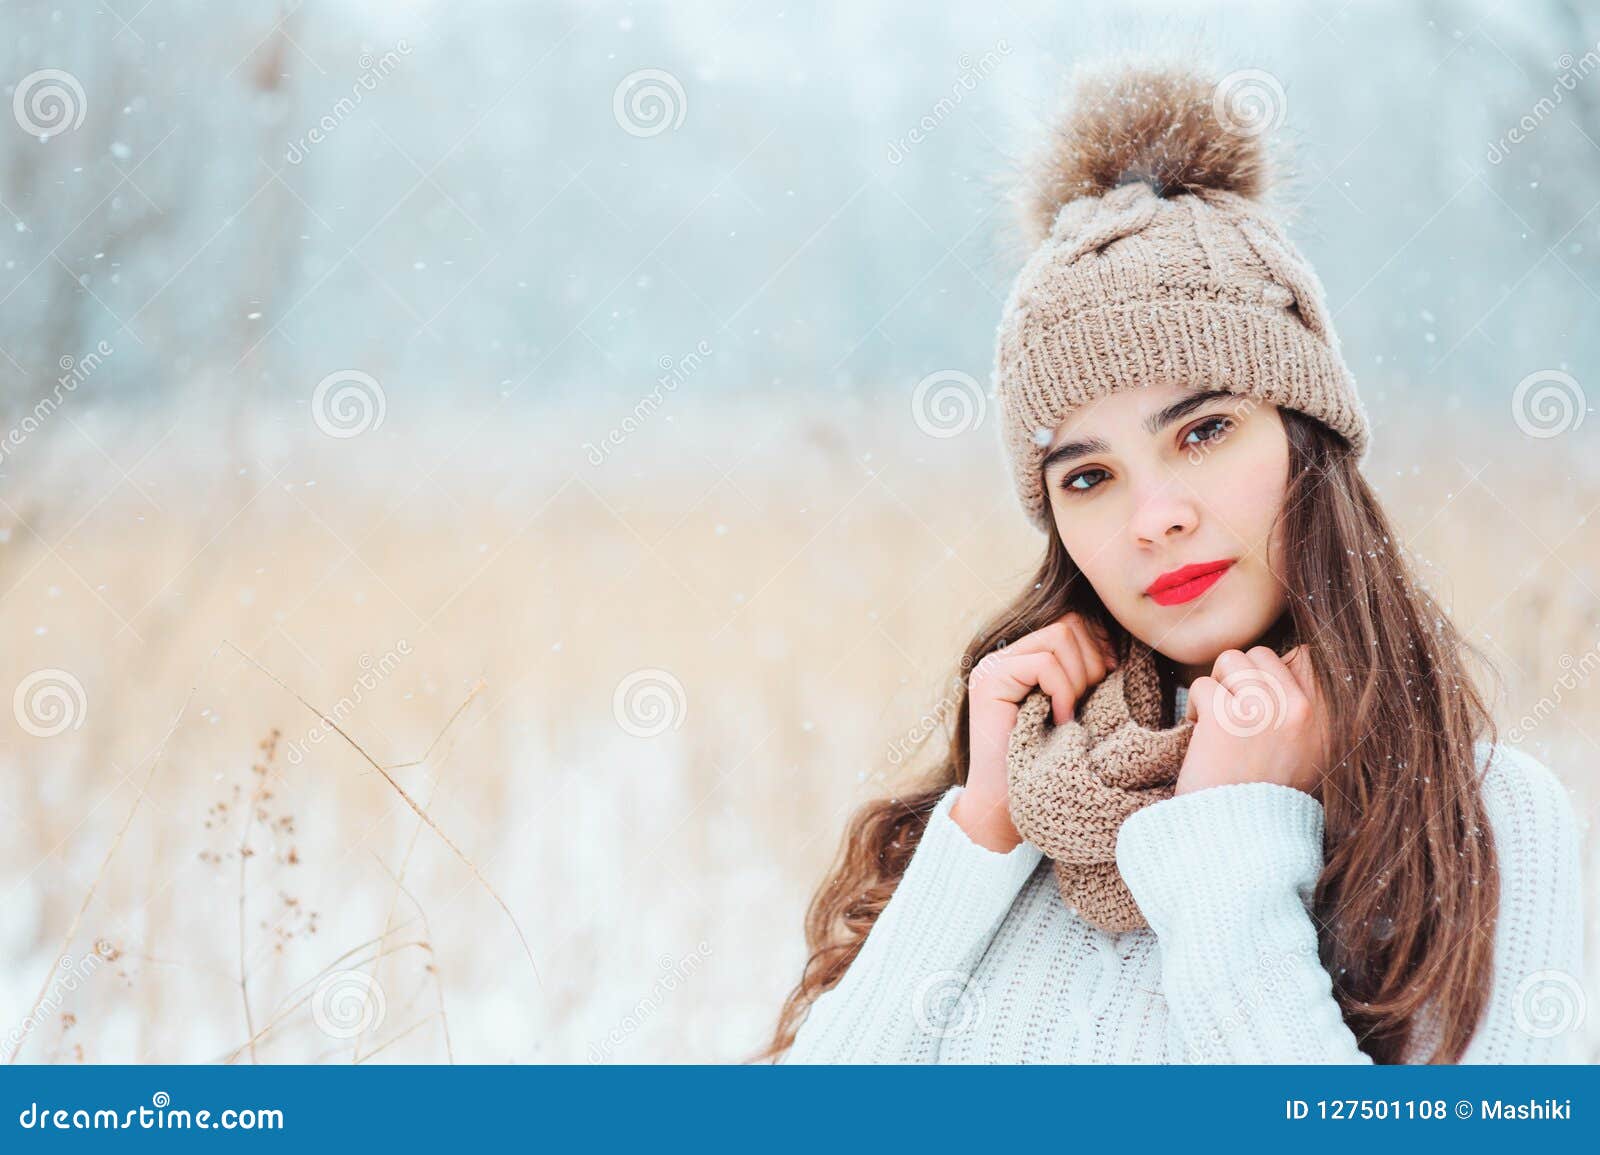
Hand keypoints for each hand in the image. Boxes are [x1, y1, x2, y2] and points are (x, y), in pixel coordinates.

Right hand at [952, 613, 1117, 850]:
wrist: (1011, 806)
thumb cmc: (1051, 764)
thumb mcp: (1077, 709)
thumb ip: (1084, 674)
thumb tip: (1117, 644)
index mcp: (1024, 659)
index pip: (1071, 624)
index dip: (1098, 648)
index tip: (1106, 683)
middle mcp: (1004, 656)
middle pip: (1068, 625)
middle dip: (1091, 664)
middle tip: (1084, 705)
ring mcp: (992, 666)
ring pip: (1059, 638)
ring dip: (1077, 681)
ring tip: (1068, 716)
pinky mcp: (989, 681)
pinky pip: (1045, 665)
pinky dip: (1062, 693)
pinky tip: (1058, 721)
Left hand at [1175, 645, 1328, 798]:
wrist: (1242, 839)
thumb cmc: (1271, 795)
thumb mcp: (1312, 753)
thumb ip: (1307, 709)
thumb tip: (1292, 657)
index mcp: (1328, 716)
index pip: (1304, 656)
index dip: (1274, 671)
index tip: (1261, 700)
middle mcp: (1301, 709)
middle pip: (1260, 654)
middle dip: (1241, 678)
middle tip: (1235, 714)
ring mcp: (1263, 710)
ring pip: (1230, 661)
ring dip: (1217, 688)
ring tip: (1219, 723)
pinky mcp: (1225, 718)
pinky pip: (1201, 686)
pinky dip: (1194, 708)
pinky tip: (1202, 736)